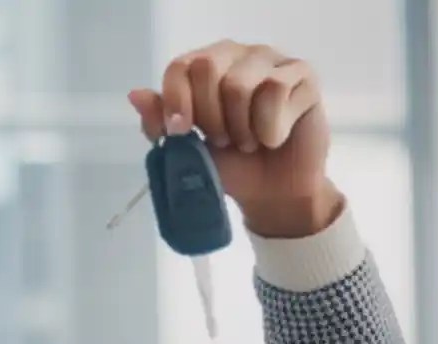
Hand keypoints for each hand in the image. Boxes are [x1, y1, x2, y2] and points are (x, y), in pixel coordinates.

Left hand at [128, 40, 343, 237]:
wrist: (270, 193)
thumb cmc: (229, 165)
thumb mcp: (184, 149)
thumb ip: (159, 122)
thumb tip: (135, 94)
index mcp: (204, 67)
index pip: (180, 66)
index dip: (176, 101)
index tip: (182, 132)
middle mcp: (237, 55)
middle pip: (207, 67)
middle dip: (209, 116)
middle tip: (222, 140)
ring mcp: (271, 61)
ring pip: (240, 84)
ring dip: (240, 127)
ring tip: (248, 141)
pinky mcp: (302, 75)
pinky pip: (276, 91)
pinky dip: (269, 127)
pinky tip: (274, 137)